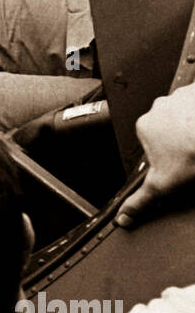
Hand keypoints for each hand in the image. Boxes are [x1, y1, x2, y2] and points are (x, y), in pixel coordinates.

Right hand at [115, 83, 194, 226]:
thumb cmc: (191, 154)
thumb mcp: (162, 185)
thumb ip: (139, 202)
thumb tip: (123, 216)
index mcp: (145, 126)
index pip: (152, 139)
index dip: (166, 150)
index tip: (178, 157)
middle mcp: (159, 107)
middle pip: (168, 123)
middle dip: (179, 135)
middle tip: (191, 149)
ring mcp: (180, 96)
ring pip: (184, 111)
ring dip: (191, 122)